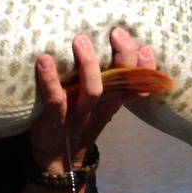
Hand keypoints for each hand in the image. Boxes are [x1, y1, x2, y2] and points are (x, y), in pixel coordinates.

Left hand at [31, 27, 156, 173]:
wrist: (57, 160)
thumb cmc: (77, 122)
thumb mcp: (98, 103)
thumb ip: (107, 81)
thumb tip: (107, 43)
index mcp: (112, 101)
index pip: (137, 83)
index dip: (146, 68)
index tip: (147, 47)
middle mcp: (100, 106)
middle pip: (120, 82)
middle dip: (124, 57)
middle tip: (117, 32)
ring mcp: (79, 114)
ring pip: (92, 90)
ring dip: (88, 65)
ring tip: (81, 40)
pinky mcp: (56, 120)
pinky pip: (55, 100)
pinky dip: (50, 80)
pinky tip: (44, 60)